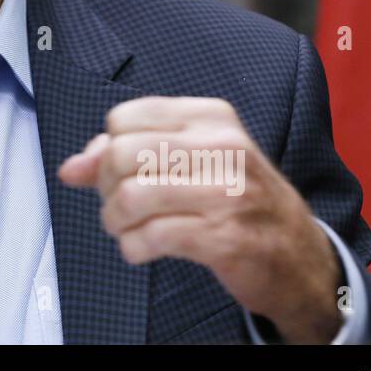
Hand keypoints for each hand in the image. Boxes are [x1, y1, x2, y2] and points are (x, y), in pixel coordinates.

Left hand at [58, 96, 344, 343]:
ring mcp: (225, 192)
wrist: (298, 253)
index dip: (108, 150)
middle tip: (121, 206)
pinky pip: (149, 237)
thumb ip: (128, 155)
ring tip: (127, 228)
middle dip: (107, 187)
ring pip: (131, 195)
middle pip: (122, 154)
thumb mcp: (192, 160)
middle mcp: (221, 146)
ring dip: (115, 220)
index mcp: (211, 117)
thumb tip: (71, 168)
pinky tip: (142, 248)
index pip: (125, 118)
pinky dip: (133, 247)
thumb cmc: (237, 200)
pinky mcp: (223, 237)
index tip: (120, 173)